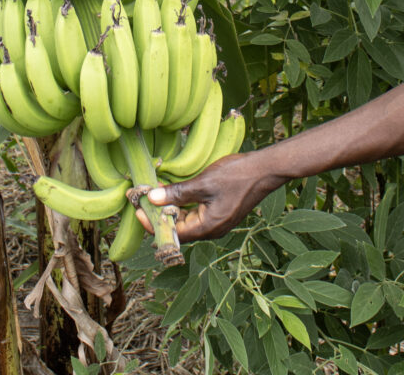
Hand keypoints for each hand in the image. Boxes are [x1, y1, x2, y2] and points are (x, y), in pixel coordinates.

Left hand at [139, 151, 284, 241]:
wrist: (265, 170)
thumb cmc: (237, 176)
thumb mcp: (203, 183)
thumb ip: (177, 193)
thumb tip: (152, 198)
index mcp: (208, 227)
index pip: (173, 233)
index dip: (153, 223)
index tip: (138, 210)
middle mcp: (212, 230)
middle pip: (179, 229)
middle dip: (160, 215)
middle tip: (143, 200)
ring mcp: (218, 223)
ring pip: (187, 221)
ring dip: (171, 210)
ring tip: (156, 195)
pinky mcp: (221, 214)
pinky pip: (197, 215)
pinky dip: (183, 206)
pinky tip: (175, 193)